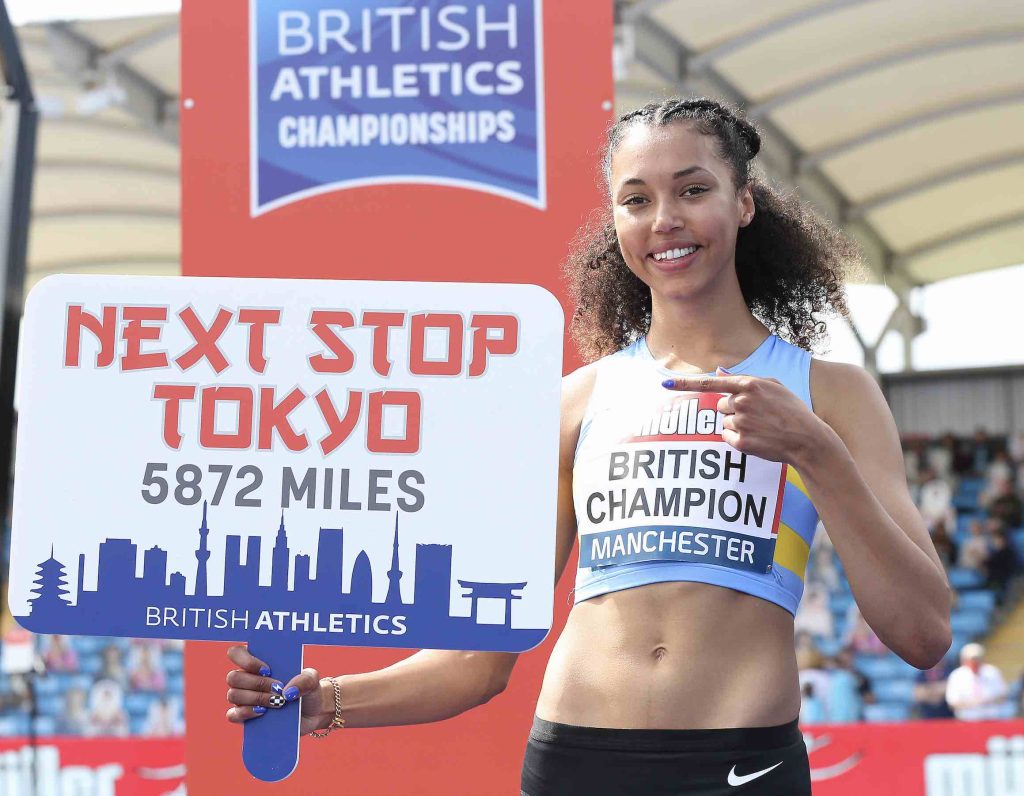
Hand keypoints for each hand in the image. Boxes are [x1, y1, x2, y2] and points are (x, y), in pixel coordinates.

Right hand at [225, 645, 328, 734]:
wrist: (313, 713)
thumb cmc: (308, 689)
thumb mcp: (312, 680)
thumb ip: (305, 680)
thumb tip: (286, 692)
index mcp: (258, 663)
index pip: (236, 653)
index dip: (246, 660)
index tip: (267, 669)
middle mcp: (247, 679)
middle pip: (233, 677)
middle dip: (257, 683)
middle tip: (278, 688)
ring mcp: (244, 698)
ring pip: (233, 695)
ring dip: (255, 698)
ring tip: (277, 702)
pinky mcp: (245, 717)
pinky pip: (233, 715)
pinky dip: (246, 712)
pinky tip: (263, 712)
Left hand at [662, 368, 825, 463]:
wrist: (807, 439)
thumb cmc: (792, 410)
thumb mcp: (773, 386)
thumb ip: (743, 379)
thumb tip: (718, 373)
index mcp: (749, 385)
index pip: (710, 383)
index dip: (685, 383)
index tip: (665, 384)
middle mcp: (741, 402)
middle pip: (720, 405)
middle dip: (733, 409)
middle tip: (756, 415)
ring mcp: (740, 422)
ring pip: (723, 421)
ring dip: (736, 424)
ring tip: (760, 426)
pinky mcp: (740, 442)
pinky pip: (727, 437)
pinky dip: (737, 438)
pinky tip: (757, 437)